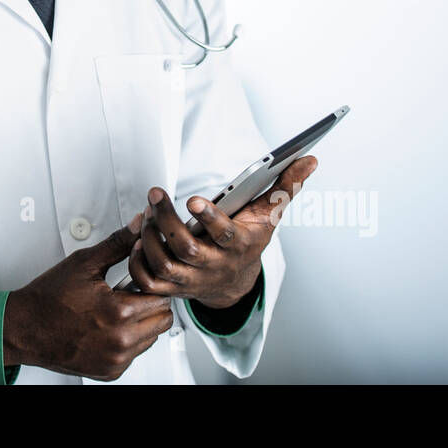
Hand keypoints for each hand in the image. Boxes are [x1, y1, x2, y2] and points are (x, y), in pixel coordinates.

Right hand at [3, 215, 174, 381]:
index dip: (151, 284)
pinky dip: (128, 341)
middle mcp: (120, 342)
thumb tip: (139, 226)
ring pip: (151, 339)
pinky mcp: (110, 372)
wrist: (25, 328)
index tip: (137, 280)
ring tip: (115, 309)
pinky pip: (134, 355)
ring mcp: (115, 360)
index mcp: (118, 313)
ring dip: (141, 323)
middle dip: (151, 304)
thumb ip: (118, 244)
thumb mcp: (84, 263)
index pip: (162, 298)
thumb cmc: (49, 298)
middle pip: (162, 321)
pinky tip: (108, 327)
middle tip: (128, 294)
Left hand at [127, 155, 317, 308]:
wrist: (235, 281)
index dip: (209, 218)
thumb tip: (309, 159)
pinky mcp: (173, 288)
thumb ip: (287, 185)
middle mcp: (214, 265)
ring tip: (147, 211)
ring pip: (164, 264)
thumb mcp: (270, 213)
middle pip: (186, 248)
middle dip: (166, 219)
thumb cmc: (249, 238)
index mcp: (238, 246)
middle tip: (155, 194)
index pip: (224, 235)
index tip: (194, 199)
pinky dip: (138, 262)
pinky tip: (138, 238)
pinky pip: (149, 282)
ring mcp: (192, 279)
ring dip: (150, 237)